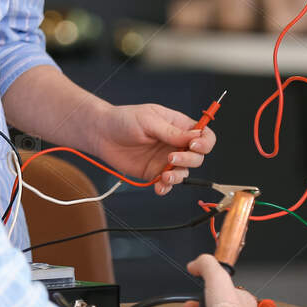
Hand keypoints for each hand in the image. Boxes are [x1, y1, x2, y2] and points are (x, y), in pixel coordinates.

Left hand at [83, 101, 210, 195]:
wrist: (101, 134)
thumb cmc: (124, 120)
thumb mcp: (149, 120)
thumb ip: (171, 132)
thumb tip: (194, 137)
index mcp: (179, 126)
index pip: (204, 135)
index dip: (205, 142)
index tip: (194, 145)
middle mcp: (176, 144)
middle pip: (198, 157)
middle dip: (189, 160)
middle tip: (171, 158)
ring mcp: (166, 160)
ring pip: (184, 172)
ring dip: (178, 176)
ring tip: (165, 175)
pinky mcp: (154, 172)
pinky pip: (167, 183)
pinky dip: (166, 187)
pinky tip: (160, 186)